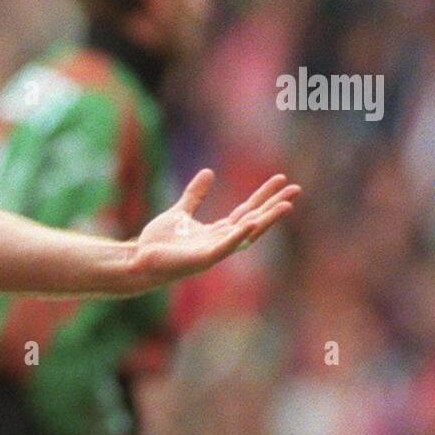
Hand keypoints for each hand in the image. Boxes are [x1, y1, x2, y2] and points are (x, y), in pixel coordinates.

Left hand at [127, 170, 298, 292]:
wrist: (139, 261)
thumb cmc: (159, 243)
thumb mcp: (180, 212)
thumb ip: (194, 195)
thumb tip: (209, 172)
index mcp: (216, 232)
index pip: (246, 211)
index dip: (263, 196)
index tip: (280, 180)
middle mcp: (220, 242)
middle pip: (254, 220)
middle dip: (274, 205)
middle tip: (296, 189)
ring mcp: (213, 252)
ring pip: (246, 234)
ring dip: (266, 220)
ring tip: (286, 206)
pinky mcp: (201, 260)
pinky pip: (224, 247)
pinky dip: (237, 237)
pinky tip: (250, 224)